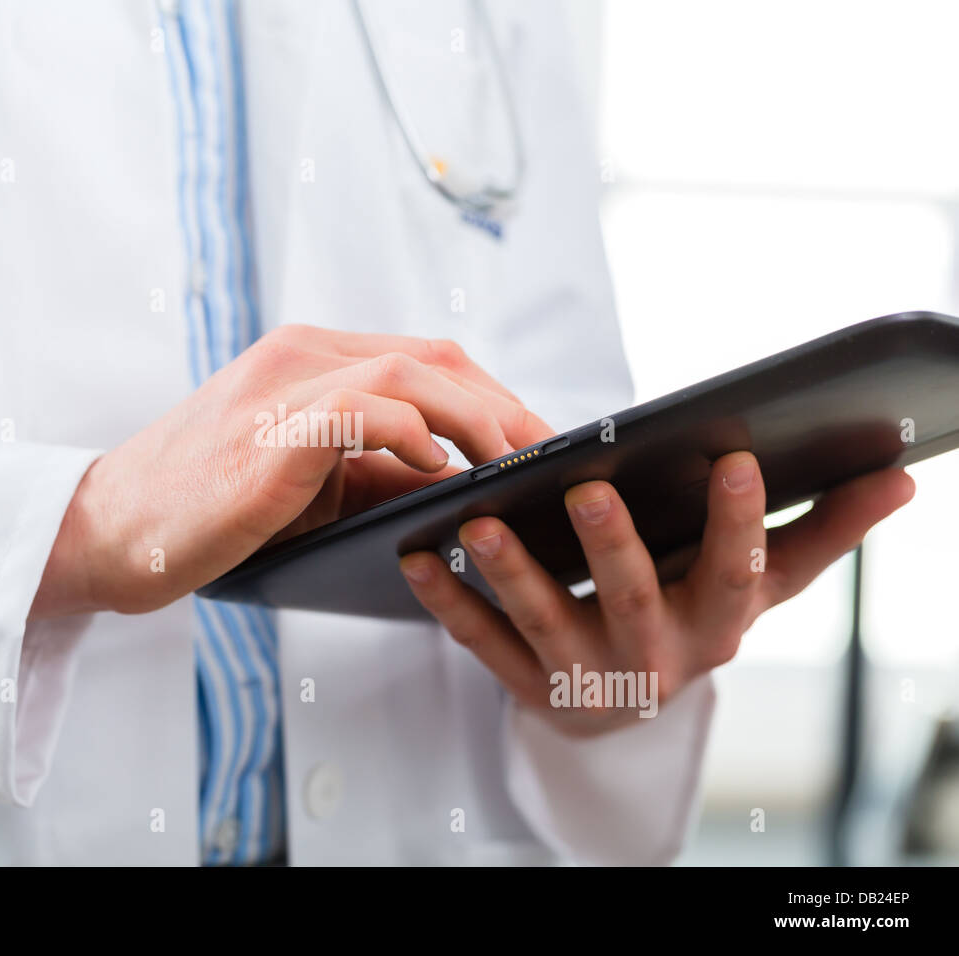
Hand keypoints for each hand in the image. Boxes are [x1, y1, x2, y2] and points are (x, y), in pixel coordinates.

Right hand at [32, 324, 551, 616]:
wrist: (107, 530)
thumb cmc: (209, 512)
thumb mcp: (306, 485)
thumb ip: (376, 472)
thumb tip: (463, 486)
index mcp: (310, 360)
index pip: (426, 359)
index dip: (492, 395)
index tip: (537, 440)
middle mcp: (301, 355)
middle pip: (435, 356)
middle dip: (505, 404)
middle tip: (553, 454)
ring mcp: (283, 386)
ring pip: (412, 373)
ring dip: (479, 417)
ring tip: (516, 463)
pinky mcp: (270, 430)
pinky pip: (364, 411)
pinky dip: (416, 434)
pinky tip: (442, 470)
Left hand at [399, 453, 914, 735]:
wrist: (630, 706)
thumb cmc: (694, 614)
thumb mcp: (757, 585)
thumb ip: (821, 532)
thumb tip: (901, 474)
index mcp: (718, 624)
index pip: (740, 574)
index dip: (740, 522)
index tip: (735, 457)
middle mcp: (656, 658)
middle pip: (635, 599)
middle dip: (614, 547)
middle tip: (587, 489)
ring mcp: (586, 679)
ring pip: (545, 623)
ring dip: (512, 573)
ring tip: (478, 521)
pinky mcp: (527, 689)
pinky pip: (481, 643)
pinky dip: (447, 602)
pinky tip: (415, 555)